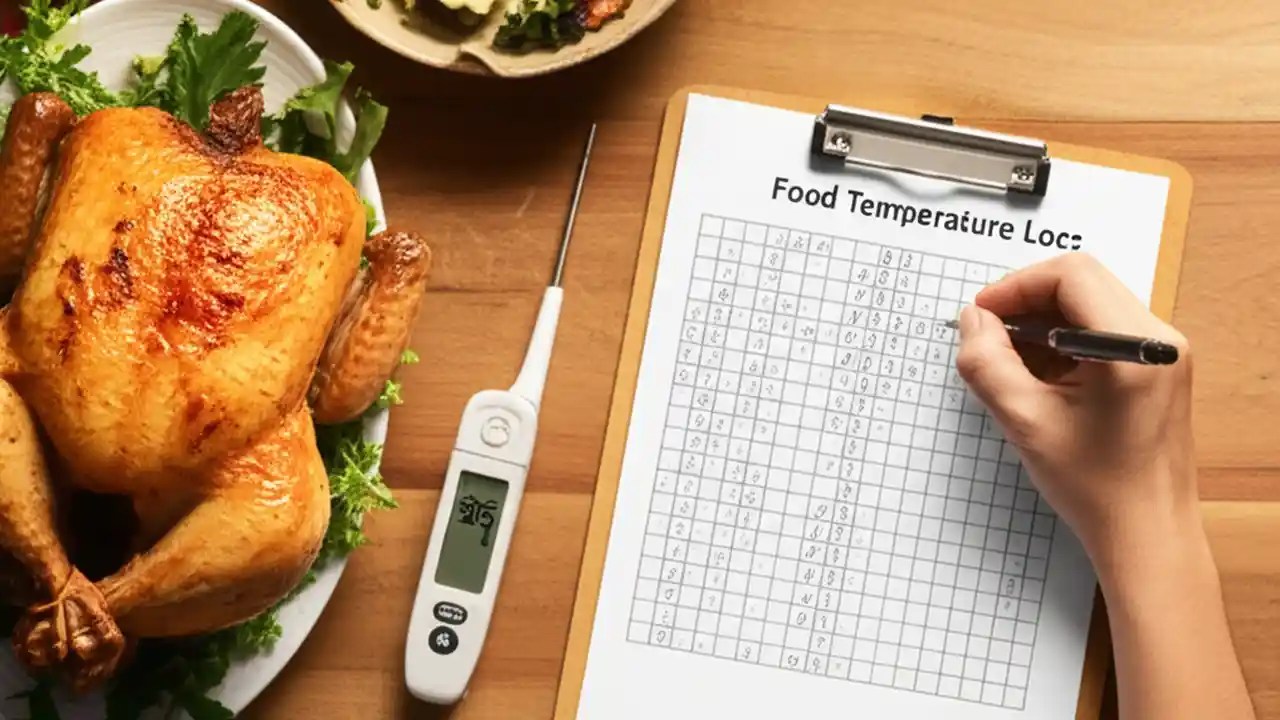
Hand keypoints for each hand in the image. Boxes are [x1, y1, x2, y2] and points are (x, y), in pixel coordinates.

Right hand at [954, 254, 1197, 569]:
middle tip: (988, 338)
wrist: (1147, 534)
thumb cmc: (1096, 487)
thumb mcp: (1025, 421)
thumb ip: (988, 363)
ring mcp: (1162, 353)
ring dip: (1042, 324)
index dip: (1016, 287)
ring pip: (1089, 306)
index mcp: (1135, 345)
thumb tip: (973, 320)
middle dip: (1026, 304)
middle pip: (1082, 284)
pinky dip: (1062, 343)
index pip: (1071, 275)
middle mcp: (1159, 338)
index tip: (981, 315)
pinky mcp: (1156, 368)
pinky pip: (1102, 331)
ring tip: (1010, 365)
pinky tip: (1039, 378)